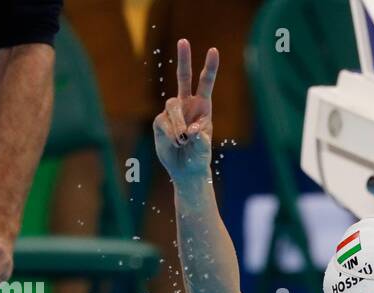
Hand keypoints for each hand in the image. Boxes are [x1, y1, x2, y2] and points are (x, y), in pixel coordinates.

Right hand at [153, 39, 218, 184]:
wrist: (185, 170)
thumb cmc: (199, 158)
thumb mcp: (204, 150)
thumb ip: (200, 139)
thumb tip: (190, 130)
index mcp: (203, 107)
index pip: (206, 83)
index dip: (210, 67)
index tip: (213, 50)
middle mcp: (187, 105)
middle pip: (183, 77)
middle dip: (184, 59)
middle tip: (184, 40)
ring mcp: (173, 112)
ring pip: (172, 106)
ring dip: (178, 123)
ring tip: (182, 140)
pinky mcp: (160, 122)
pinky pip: (163, 122)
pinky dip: (170, 134)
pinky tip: (175, 143)